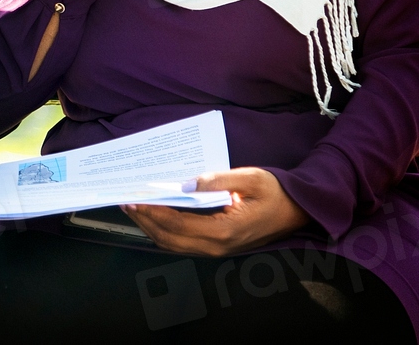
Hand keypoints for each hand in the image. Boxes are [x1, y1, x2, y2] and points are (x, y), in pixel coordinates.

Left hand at [123, 168, 310, 256]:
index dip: (153, 213)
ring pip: (175, 245)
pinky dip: (167, 231)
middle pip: (170, 239)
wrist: (299, 210)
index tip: (134, 201)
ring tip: (136, 209)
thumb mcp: (250, 178)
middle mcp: (219, 245)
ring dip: (153, 228)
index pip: (178, 225)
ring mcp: (219, 249)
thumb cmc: (276, 192)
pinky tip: (158, 216)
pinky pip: (185, 243)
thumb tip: (185, 184)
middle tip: (127, 203)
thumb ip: (216, 180)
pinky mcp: (220, 246)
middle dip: (146, 221)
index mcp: (225, 230)